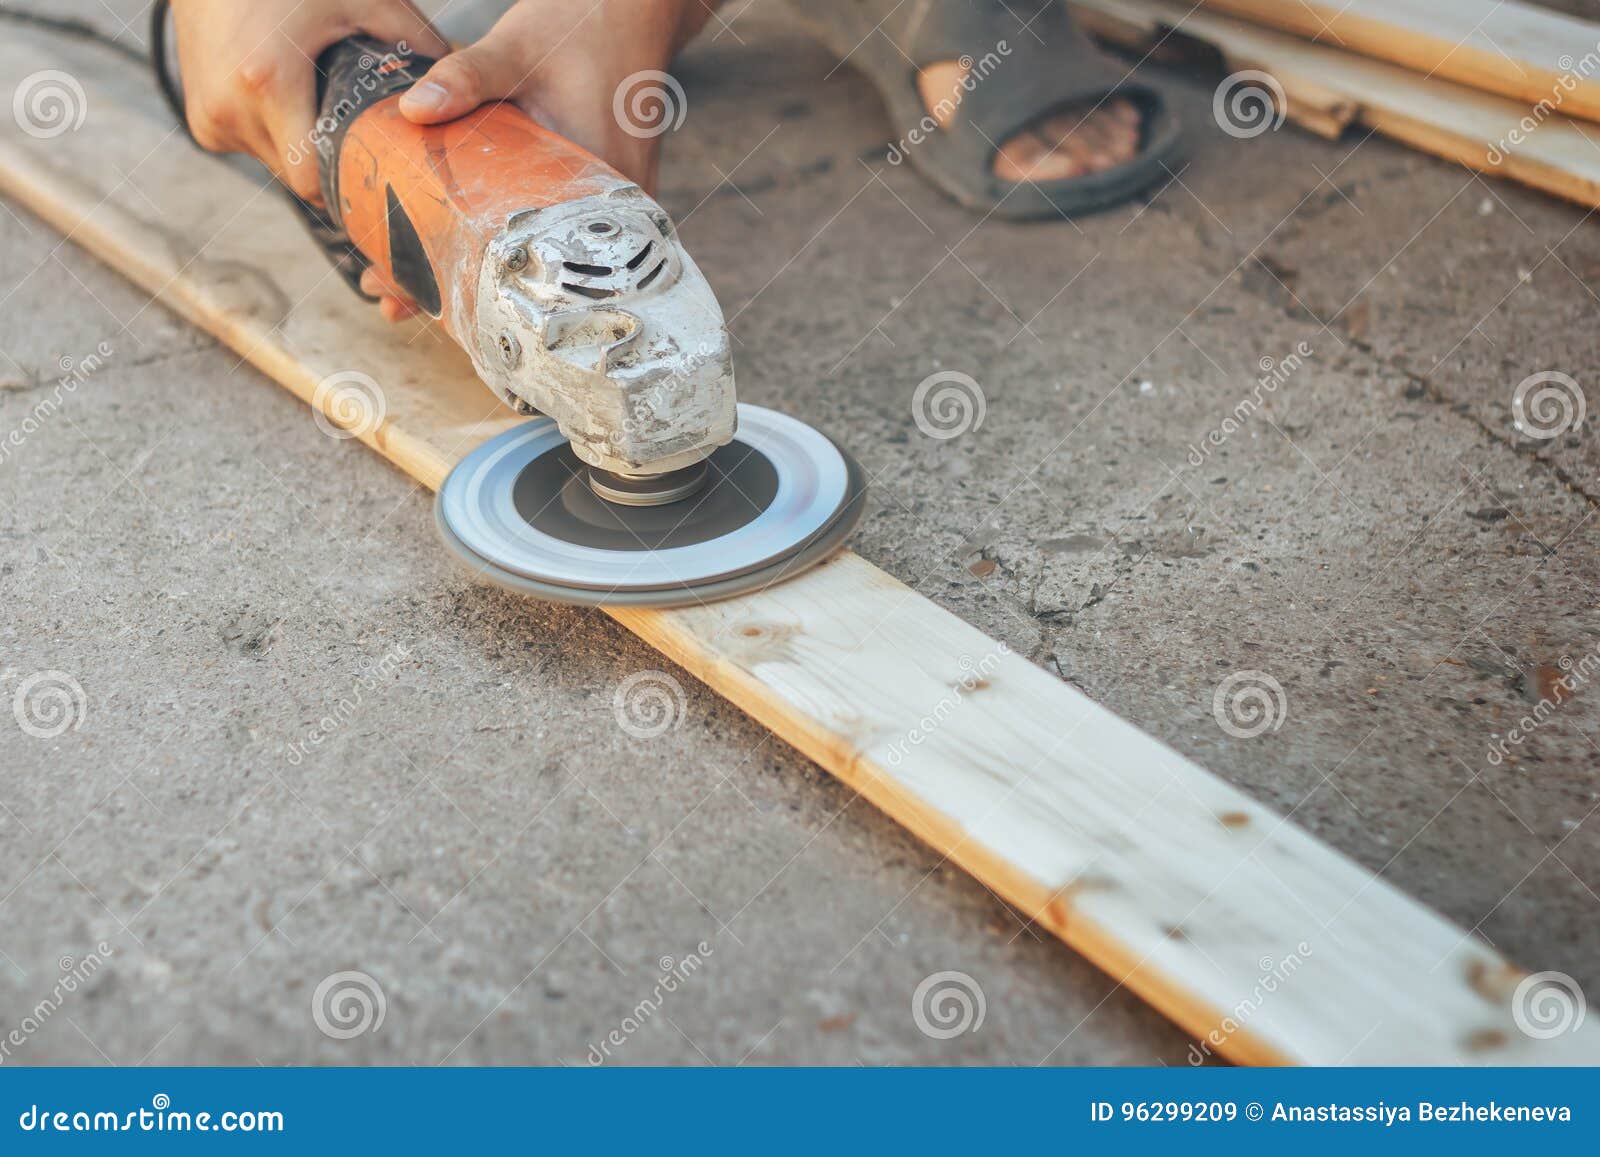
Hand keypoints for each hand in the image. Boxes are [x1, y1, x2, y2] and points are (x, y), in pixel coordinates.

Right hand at [168, 0, 448, 208]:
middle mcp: (229, 108)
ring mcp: (209, 118)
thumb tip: (463, 94)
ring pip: (278, 166)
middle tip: (370, 145)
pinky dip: (279, 135)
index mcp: (267, 83)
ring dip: (306, 150)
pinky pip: (255, 149)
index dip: (350, 186)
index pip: (314, 182)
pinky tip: (295, 101)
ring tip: (329, 112)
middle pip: (298, 178)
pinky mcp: (200, 120)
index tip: (384, 180)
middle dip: (334, 165)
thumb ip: (418, 45)